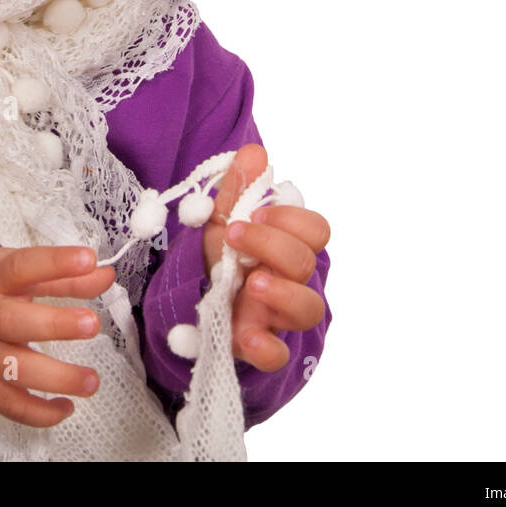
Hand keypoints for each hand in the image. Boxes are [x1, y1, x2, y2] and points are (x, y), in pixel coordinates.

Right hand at [0, 245, 114, 427]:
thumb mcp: (22, 273)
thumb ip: (65, 277)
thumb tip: (106, 275)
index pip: (22, 267)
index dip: (54, 262)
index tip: (88, 259)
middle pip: (11, 321)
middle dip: (53, 324)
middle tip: (92, 324)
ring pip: (10, 368)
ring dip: (53, 377)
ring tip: (91, 381)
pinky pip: (7, 404)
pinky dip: (37, 412)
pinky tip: (67, 408)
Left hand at [201, 143, 330, 371]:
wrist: (189, 299)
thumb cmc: (220, 255)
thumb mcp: (220, 217)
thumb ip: (237, 187)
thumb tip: (255, 152)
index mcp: (287, 245)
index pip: (315, 230)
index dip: (290, 219)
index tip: (253, 212)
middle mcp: (290, 279)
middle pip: (307, 262)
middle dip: (272, 244)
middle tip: (234, 235)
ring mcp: (277, 314)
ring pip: (309, 307)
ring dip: (282, 292)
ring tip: (250, 282)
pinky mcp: (258, 344)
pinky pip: (278, 354)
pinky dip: (266, 346)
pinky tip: (246, 333)